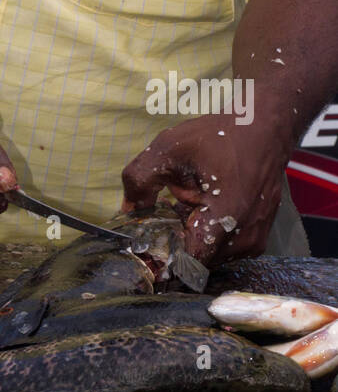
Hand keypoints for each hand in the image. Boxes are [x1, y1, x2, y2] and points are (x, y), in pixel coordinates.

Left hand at [120, 113, 292, 265]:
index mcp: (227, 218)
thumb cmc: (219, 136)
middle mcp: (245, 238)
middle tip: (164, 209)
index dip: (163, 257)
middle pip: (197, 259)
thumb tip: (128, 212)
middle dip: (175, 240)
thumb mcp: (169, 148)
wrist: (264, 129)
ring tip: (185, 199)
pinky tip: (201, 203)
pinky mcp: (257, 236)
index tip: (147, 241)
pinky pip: (223, 246)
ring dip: (191, 234)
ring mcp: (254, 240)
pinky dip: (207, 231)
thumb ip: (141, 180)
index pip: (189, 262)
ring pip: (210, 254)